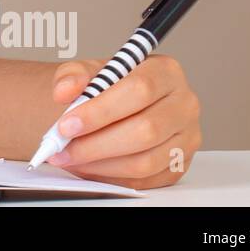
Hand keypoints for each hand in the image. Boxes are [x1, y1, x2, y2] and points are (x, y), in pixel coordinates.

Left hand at [43, 53, 200, 188]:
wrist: (114, 105)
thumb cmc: (104, 87)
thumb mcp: (85, 71)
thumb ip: (72, 76)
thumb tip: (64, 91)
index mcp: (165, 71)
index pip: (139, 90)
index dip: (100, 111)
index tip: (66, 125)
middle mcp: (184, 104)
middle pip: (146, 130)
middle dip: (96, 144)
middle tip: (62, 148)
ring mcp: (187, 137)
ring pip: (146, 160)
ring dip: (101, 165)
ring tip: (71, 159)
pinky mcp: (180, 165)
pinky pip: (146, 180)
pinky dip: (112, 178)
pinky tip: (88, 168)